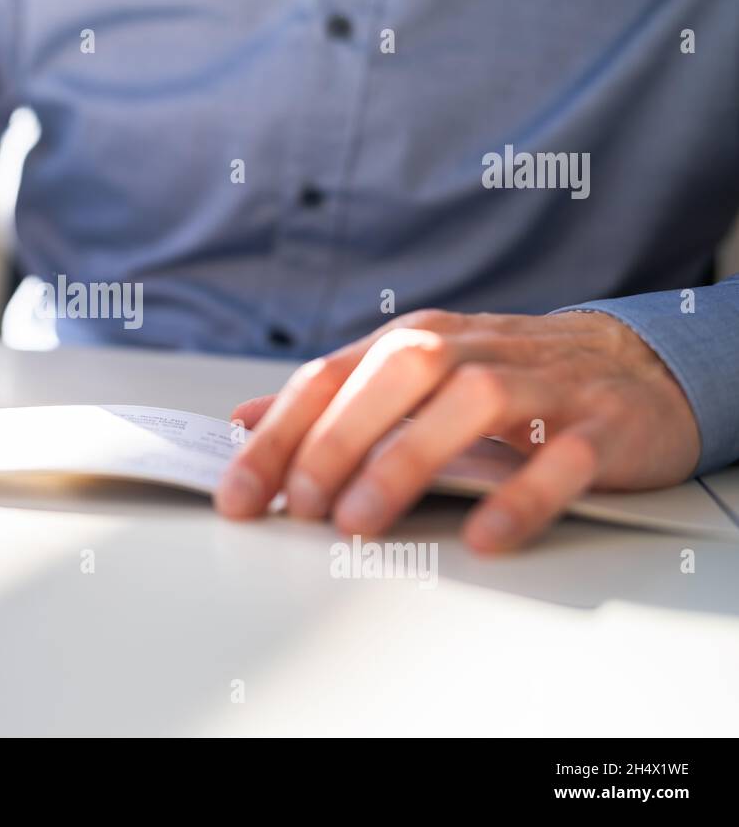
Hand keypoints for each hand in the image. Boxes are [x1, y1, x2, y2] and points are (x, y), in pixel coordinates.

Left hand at [217, 310, 699, 551]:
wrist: (637, 366)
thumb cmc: (506, 378)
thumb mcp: (411, 379)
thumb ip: (332, 400)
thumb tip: (245, 423)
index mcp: (417, 341)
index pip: (331, 377)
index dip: (278, 436)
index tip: (239, 494)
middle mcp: (472, 350)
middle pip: (394, 376)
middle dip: (333, 442)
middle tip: (298, 507)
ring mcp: (542, 383)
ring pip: (469, 403)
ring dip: (406, 461)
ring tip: (360, 523)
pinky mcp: (602, 426)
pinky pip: (563, 458)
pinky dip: (522, 496)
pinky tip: (483, 535)